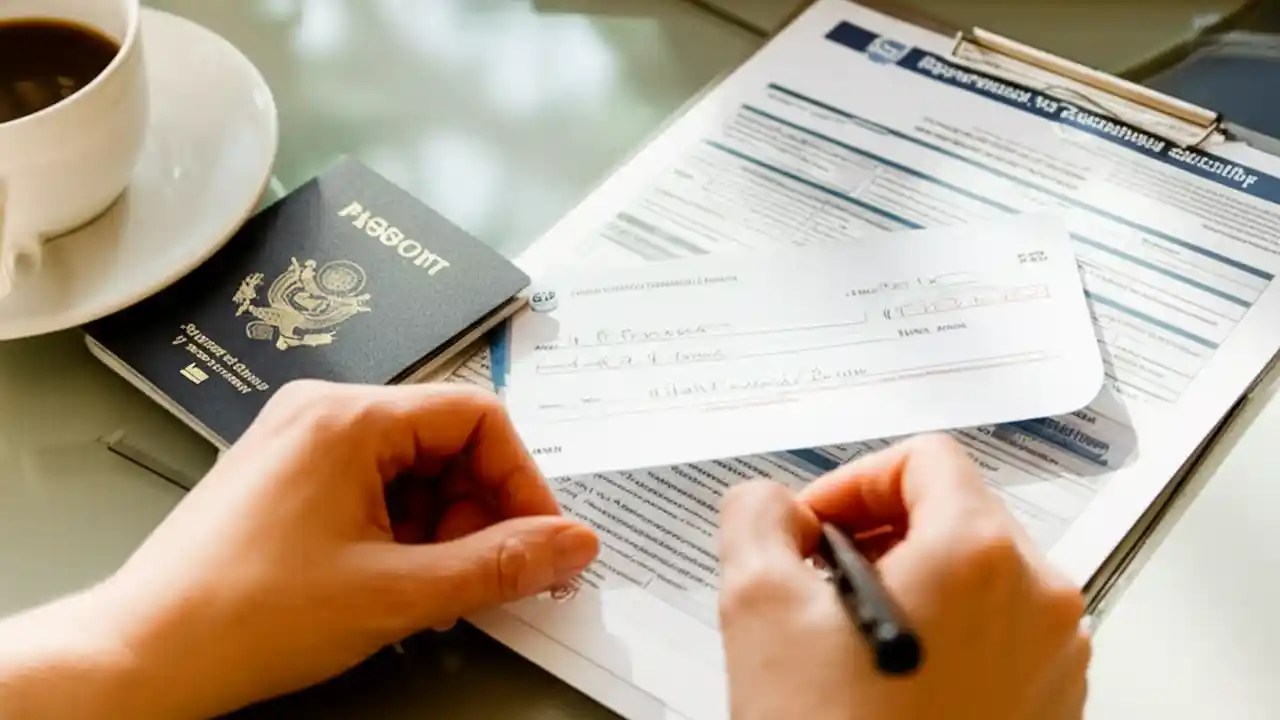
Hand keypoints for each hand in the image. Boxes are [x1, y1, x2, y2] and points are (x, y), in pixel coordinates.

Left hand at [0, 381, 597, 718]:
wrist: (143, 656)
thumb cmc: (246, 616)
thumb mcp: (397, 594)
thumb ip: (499, 565)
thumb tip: (571, 545)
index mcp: (349, 418)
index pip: (478, 417)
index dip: (522, 481)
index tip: (541, 541)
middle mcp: (323, 413)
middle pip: (446, 440)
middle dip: (481, 509)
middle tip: (489, 574)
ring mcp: (301, 443)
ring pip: (412, 467)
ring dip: (443, 526)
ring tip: (435, 590)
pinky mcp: (289, 477)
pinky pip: (373, 486)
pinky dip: (403, 531)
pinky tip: (398, 581)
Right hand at [717, 435, 1089, 719]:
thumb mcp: (758, 609)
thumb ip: (755, 518)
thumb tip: (769, 505)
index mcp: (978, 554)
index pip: (924, 458)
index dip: (851, 482)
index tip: (812, 528)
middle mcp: (1038, 596)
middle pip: (955, 510)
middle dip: (877, 534)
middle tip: (818, 582)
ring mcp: (1053, 653)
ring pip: (977, 570)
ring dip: (909, 582)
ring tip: (848, 639)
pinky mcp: (1050, 700)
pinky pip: (998, 628)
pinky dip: (944, 630)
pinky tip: (888, 680)